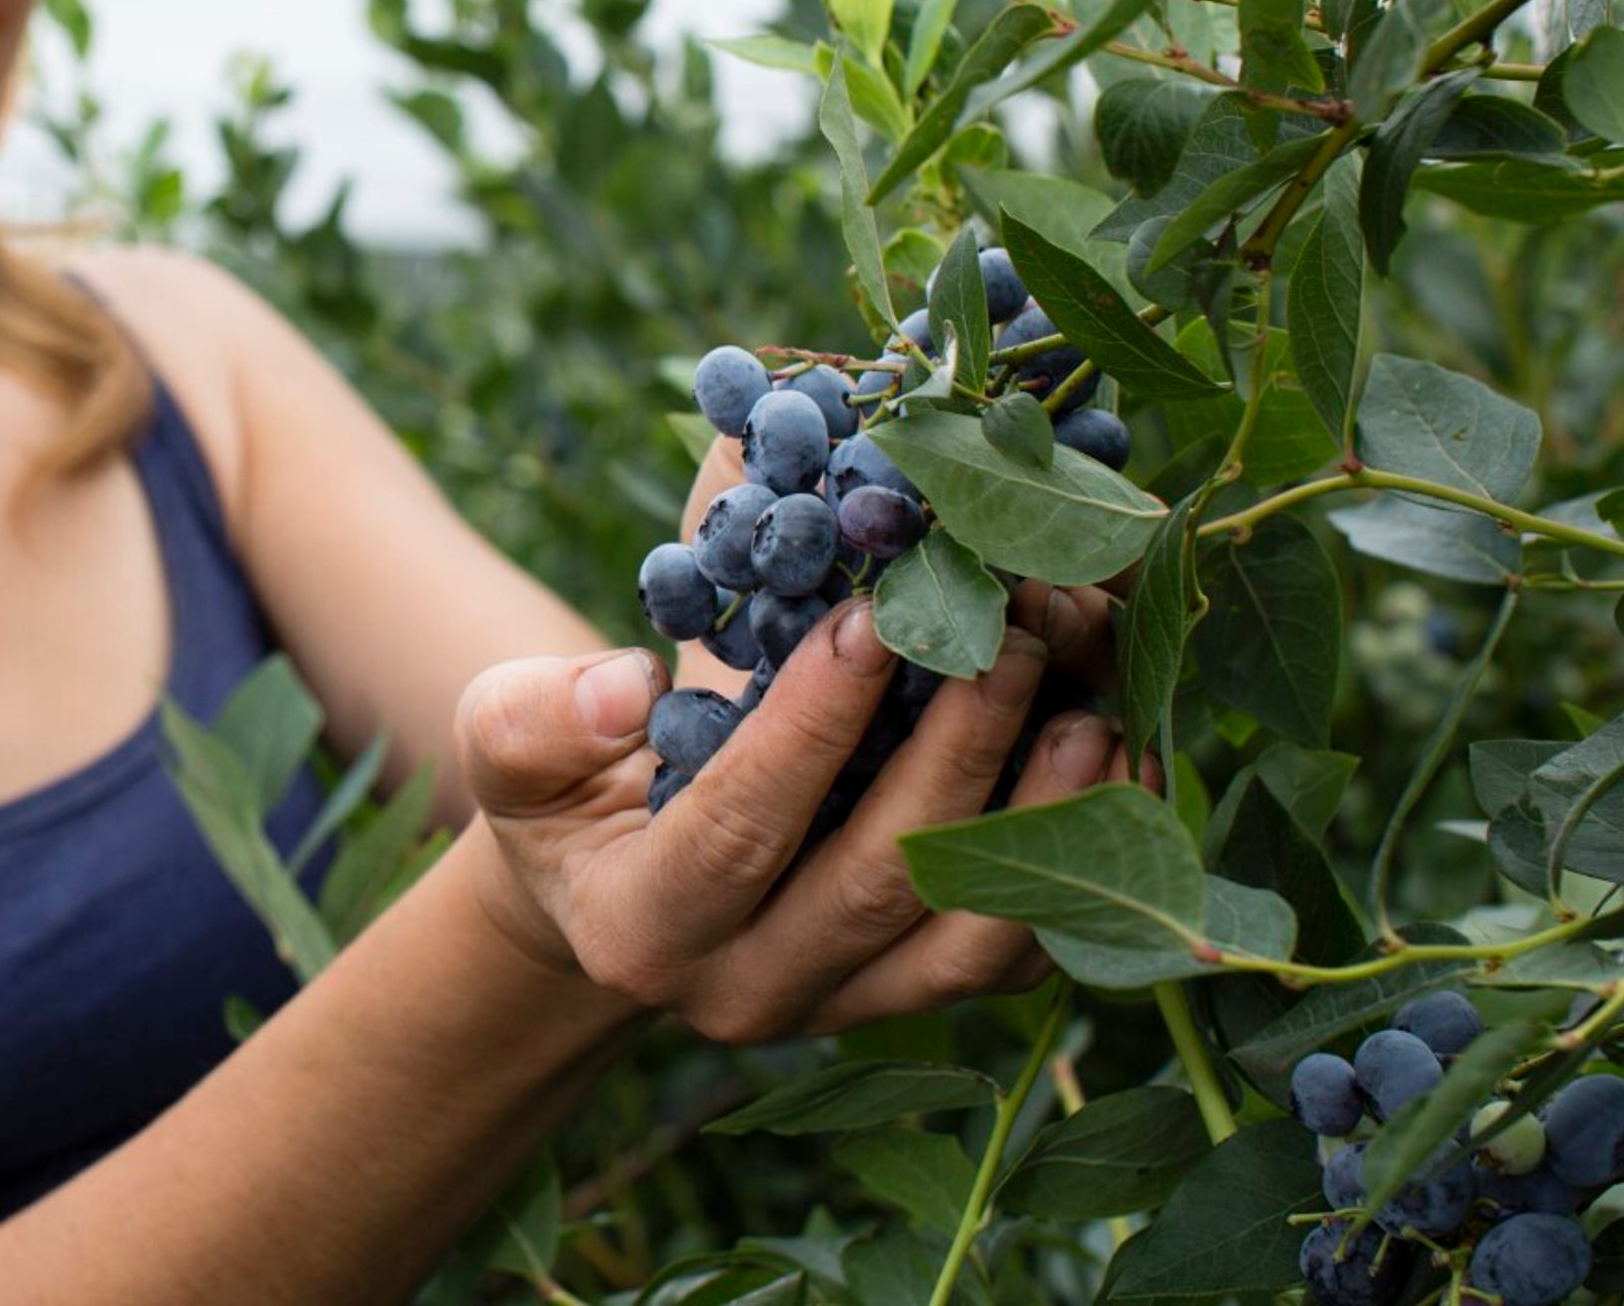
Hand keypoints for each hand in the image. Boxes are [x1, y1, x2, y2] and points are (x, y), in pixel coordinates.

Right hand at [454, 596, 1149, 1038]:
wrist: (616, 881)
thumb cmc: (565, 782)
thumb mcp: (507, 738)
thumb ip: (535, 716)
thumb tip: (620, 687)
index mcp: (642, 929)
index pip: (740, 829)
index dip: (810, 726)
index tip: (870, 614)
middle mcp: (751, 993)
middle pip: (879, 880)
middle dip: (959, 745)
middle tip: (1012, 622)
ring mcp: (847, 1009)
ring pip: (972, 938)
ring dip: (1045, 816)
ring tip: (1087, 695)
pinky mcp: (919, 998)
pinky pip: (1021, 952)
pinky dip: (1083, 861)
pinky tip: (1116, 754)